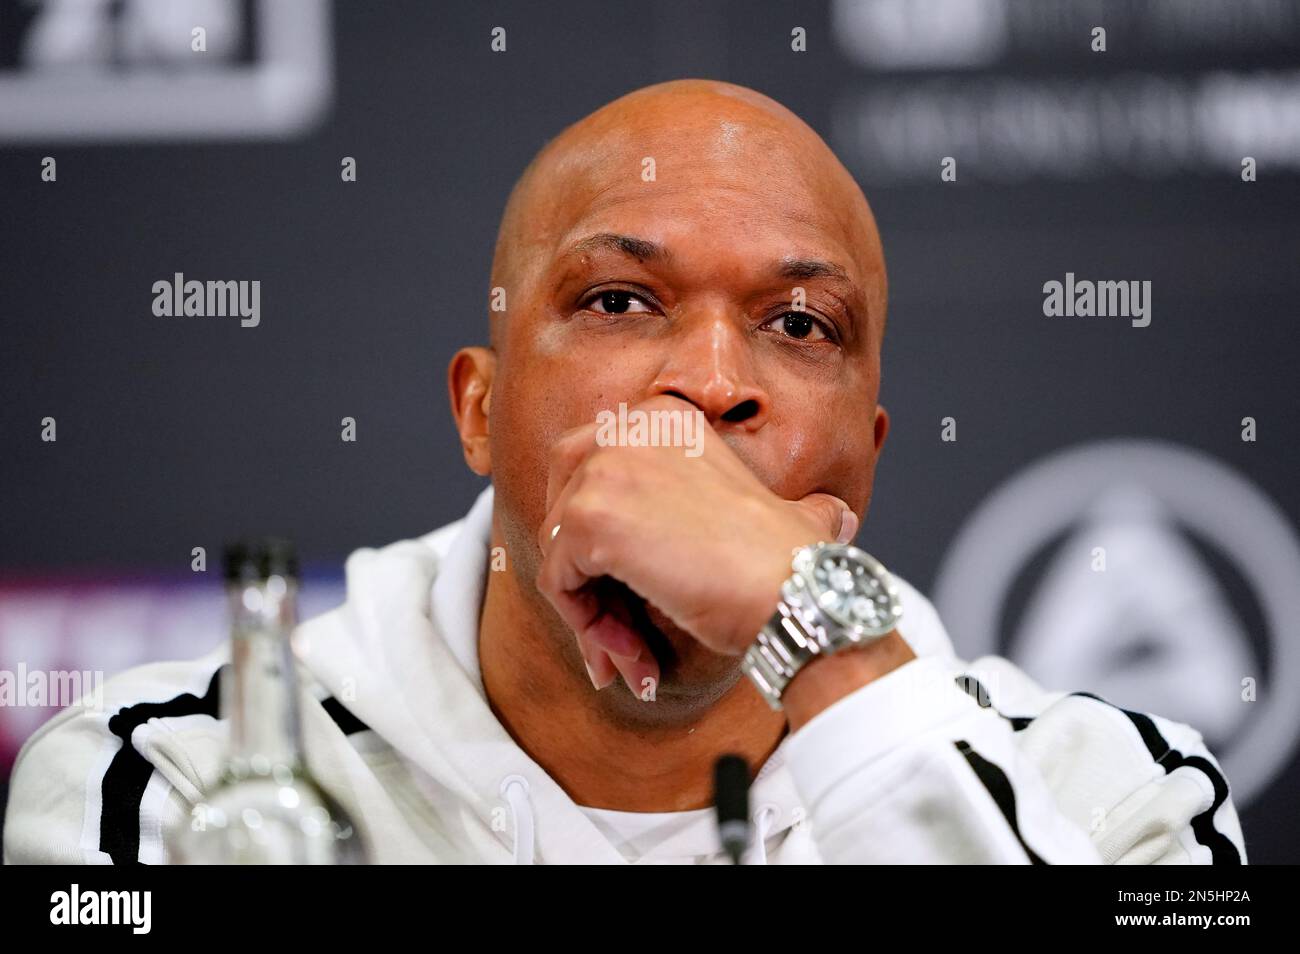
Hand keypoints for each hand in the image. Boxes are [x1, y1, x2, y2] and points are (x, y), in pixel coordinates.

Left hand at [535, 394, 857, 698]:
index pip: (591, 478)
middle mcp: (627, 428)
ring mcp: (602, 468)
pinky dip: (586, 626)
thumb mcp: (782, 509)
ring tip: (636, 657)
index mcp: (662, 418)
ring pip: (560, 554)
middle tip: (623, 639)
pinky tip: (635, 653)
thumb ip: (774, 505)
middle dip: (587, 579)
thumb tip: (836, 516)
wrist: (799, 594)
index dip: (604, 549)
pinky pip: (556, 583)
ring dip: (593, 615)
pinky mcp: (585, 517)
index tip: (636, 604)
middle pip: (563, 510)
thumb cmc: (790, 564)